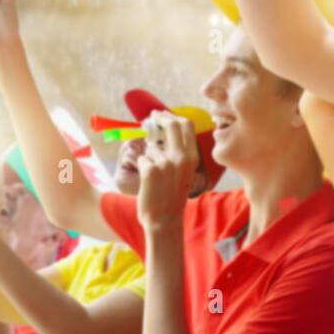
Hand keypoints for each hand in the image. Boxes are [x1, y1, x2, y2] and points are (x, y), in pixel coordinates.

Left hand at [135, 112, 197, 235]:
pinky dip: (141, 166)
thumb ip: (178, 153)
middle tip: (149, 118)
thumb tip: (163, 132)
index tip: (161, 115)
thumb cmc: (172, 196)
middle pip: (171, 124)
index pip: (187, 125)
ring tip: (152, 175)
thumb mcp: (184, 172)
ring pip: (151, 148)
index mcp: (193, 157)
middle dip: (159, 118)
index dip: (172, 116)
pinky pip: (141, 159)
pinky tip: (147, 181)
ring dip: (148, 156)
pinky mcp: (150, 170)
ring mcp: (166, 163)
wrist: (164, 219)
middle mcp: (182, 157)